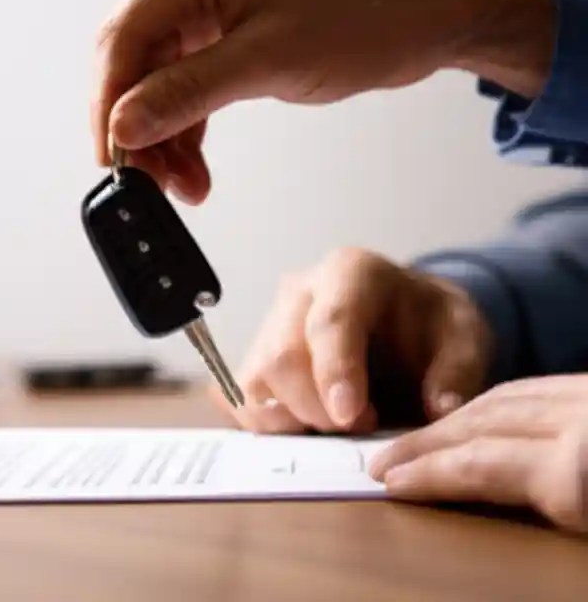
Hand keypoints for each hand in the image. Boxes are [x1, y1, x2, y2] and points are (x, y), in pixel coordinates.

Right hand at [93, 0, 553, 202]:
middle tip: (149, 181)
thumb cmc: (363, 20)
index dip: (109, 103)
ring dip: (163, 136)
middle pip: (133, 61)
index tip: (113, 159)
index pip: (123, 37)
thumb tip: (122, 126)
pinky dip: (186, 127)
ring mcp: (206, 4)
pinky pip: (183, 85)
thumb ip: (185, 94)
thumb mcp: (265, 63)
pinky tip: (193, 168)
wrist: (423, 20)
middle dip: (137, 127)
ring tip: (183, 184)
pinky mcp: (222, 31)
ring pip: (155, 81)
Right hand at [216, 248, 492, 432]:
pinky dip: (265, 426)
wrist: (407, 319)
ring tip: (334, 430)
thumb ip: (458, 369)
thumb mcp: (465, 336)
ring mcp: (268, 326)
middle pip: (281, 356)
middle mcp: (298, 293)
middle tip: (360, 429)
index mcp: (350, 273)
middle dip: (315, 408)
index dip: (335, 372)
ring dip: (290, 422)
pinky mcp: (253, 360)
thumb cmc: (431, 324)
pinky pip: (238, 399)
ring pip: (253, 382)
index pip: (330, 321)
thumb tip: (440, 408)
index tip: (350, 417)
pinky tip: (303, 431)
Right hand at [369, 375, 587, 532]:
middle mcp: (582, 414)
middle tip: (384, 459)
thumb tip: (484, 494)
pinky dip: (503, 399)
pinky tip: (492, 413)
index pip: (482, 465)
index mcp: (577, 462)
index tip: (390, 482)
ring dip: (456, 415)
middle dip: (427, 441)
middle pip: (485, 419)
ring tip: (425, 439)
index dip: (429, 474)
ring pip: (510, 393)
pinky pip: (544, 384)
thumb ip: (554, 499)